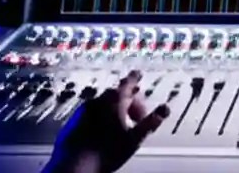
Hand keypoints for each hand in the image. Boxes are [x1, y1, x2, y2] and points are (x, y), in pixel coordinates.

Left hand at [42, 71, 168, 172]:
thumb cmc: (106, 152)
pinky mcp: (74, 122)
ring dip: (114, 110)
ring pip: (103, 104)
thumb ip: (151, 121)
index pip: (128, 82)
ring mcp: (83, 111)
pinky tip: (103, 133)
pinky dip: (100, 118)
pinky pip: (91, 114)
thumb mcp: (135, 138)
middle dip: (128, 101)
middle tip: (137, 115)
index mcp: (114, 100)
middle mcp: (97, 101)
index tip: (138, 74)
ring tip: (121, 127)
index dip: (135, 78)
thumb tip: (164, 109)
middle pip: (116, 94)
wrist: (75, 165)